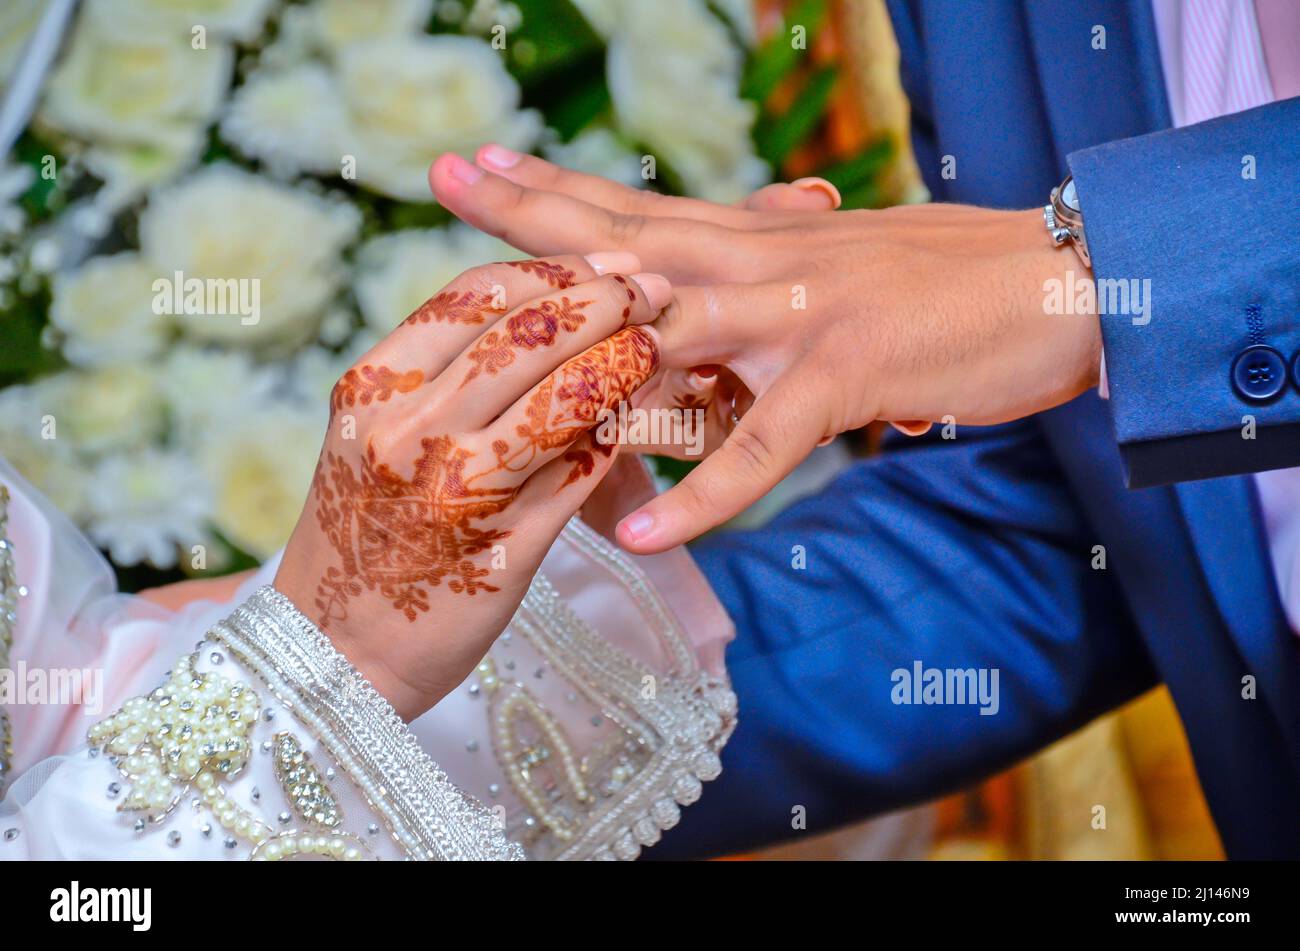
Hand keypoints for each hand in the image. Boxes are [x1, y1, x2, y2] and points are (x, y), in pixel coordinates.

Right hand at [273, 254, 668, 718]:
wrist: (331, 654)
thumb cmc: (356, 537)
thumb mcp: (368, 441)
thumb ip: (435, 381)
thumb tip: (532, 321)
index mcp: (374, 390)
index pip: (472, 297)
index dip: (547, 272)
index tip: (595, 264)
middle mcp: (412, 430)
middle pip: (527, 336)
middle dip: (603, 301)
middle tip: (651, 288)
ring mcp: (461, 489)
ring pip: (565, 398)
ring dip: (624, 362)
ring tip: (660, 344)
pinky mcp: (508, 546)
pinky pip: (581, 473)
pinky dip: (619, 434)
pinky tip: (645, 415)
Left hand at [429, 148, 1100, 553]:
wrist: (1062, 279)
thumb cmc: (949, 285)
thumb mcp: (839, 273)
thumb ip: (770, 283)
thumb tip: (711, 311)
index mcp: (758, 240)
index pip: (637, 204)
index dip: (556, 183)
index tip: (480, 159)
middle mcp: (762, 262)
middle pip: (627, 236)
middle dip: (531, 213)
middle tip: (444, 176)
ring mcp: (798, 315)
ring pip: (673, 328)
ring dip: (588, 352)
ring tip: (503, 377)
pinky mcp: (846, 374)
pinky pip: (761, 446)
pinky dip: (704, 497)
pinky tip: (646, 541)